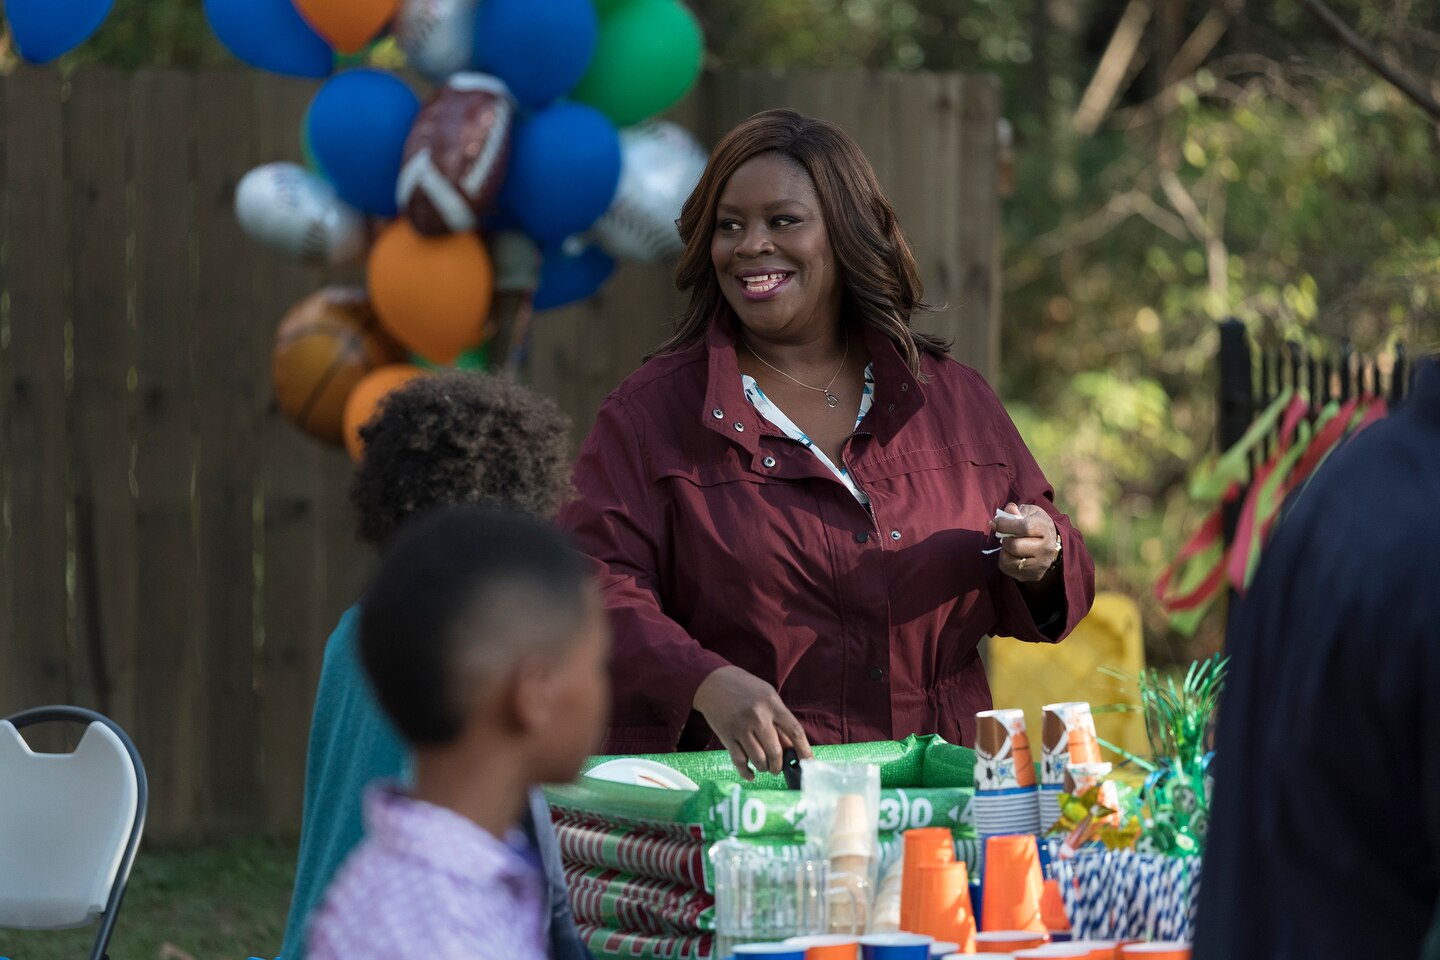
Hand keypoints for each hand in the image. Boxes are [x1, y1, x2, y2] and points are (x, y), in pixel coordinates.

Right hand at [693, 665, 813, 779]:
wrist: (713, 681)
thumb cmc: (744, 688)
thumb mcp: (767, 696)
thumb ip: (779, 720)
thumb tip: (791, 748)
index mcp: (771, 704)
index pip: (794, 731)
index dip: (804, 750)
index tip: (808, 763)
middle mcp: (757, 716)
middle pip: (776, 752)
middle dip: (779, 766)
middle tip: (778, 768)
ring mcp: (741, 727)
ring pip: (759, 759)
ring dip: (764, 768)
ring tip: (765, 766)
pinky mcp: (726, 736)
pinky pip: (739, 761)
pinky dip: (747, 772)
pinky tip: (751, 774)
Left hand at [991, 501, 1059, 582]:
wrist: (1050, 545)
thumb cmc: (1037, 525)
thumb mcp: (1030, 513)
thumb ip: (1017, 511)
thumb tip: (1008, 510)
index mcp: (1045, 529)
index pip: (1024, 527)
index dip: (1005, 524)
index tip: (995, 522)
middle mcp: (1046, 548)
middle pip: (1015, 546)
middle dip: (1005, 540)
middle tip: (1005, 537)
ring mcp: (1041, 564)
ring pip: (1009, 560)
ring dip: (1004, 551)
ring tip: (1009, 546)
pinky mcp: (1034, 575)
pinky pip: (1008, 569)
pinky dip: (1004, 561)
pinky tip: (1011, 555)